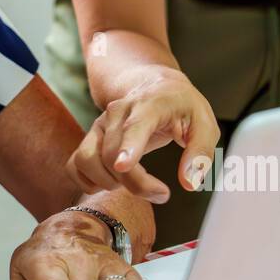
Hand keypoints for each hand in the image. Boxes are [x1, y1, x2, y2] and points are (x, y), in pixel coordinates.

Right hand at [69, 67, 219, 202]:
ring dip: (107, 182)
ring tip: (134, 182)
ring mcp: (99, 125)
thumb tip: (189, 183)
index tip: (124, 166)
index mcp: (149, 105)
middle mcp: (116, 113)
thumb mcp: (205, 126)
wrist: (155, 86)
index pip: (134, 126)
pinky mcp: (89, 138)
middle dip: (135, 184)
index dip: (128, 147)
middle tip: (161, 193)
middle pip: (111, 155)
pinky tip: (112, 182)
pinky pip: (74, 165)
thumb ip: (199, 154)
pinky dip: (88, 182)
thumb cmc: (182, 107)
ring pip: (86, 160)